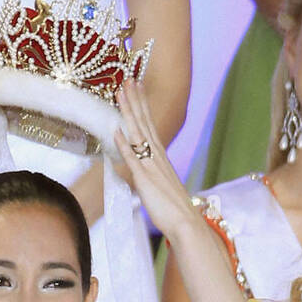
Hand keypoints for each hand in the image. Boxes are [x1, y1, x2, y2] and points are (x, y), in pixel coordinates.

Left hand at [113, 77, 197, 242]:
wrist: (184, 222)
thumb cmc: (172, 209)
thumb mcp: (155, 187)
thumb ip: (140, 175)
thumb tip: (125, 169)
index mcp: (160, 157)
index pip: (149, 124)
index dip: (141, 105)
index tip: (136, 88)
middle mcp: (157, 156)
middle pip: (144, 122)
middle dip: (135, 100)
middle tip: (128, 79)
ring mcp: (151, 166)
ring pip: (138, 133)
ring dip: (129, 112)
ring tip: (120, 93)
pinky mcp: (145, 179)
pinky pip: (133, 158)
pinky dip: (124, 144)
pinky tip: (117, 130)